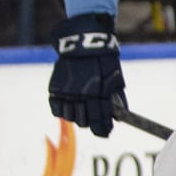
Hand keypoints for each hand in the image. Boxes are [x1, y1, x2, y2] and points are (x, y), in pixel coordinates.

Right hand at [48, 13, 124, 136]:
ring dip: (77, 117)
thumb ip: (118, 99)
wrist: (84, 42)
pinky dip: (62, 111)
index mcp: (98, 94)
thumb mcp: (116, 79)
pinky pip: (56, 108)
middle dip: (91, 123)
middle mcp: (81, 96)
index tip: (105, 132)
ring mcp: (66, 92)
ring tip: (81, 111)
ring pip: (69, 117)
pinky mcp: (55, 87)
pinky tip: (69, 107)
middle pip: (84, 122)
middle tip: (94, 120)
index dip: (103, 130)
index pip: (99, 121)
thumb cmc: (104, 61)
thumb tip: (120, 117)